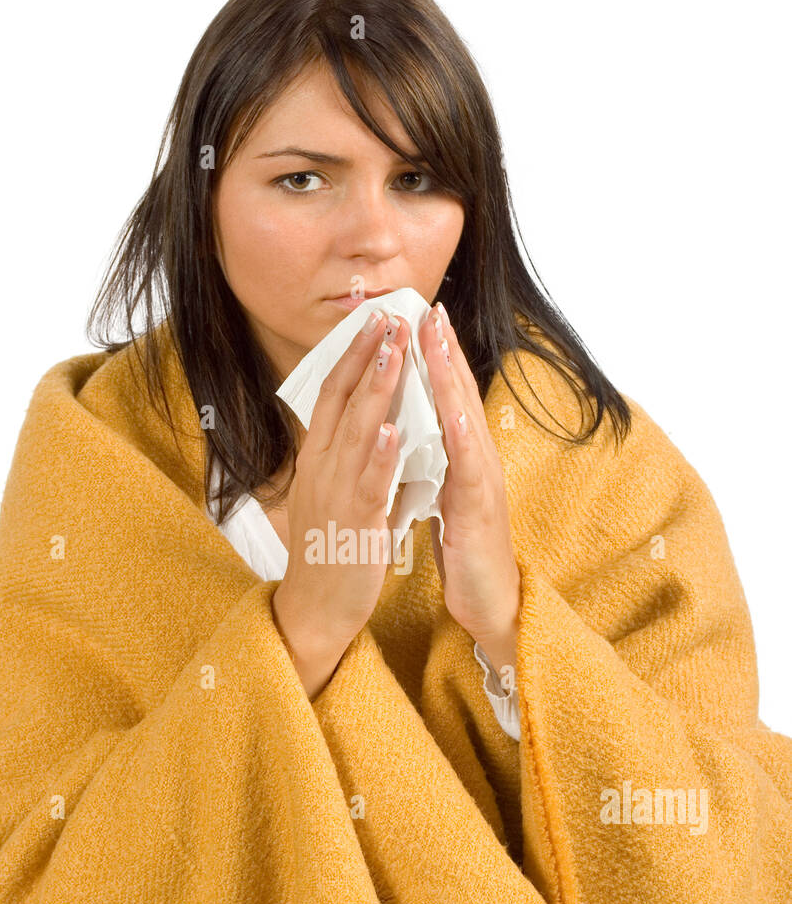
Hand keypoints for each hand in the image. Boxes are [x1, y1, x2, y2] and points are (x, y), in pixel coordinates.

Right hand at [272, 307, 409, 664]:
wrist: (316, 606)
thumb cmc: (331, 548)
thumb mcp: (333, 490)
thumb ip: (347, 454)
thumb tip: (369, 419)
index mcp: (318, 458)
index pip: (332, 393)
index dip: (352, 354)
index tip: (373, 319)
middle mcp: (322, 468)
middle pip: (343, 401)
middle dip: (367, 356)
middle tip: (389, 315)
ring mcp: (337, 493)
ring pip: (358, 432)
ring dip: (377, 389)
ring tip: (394, 351)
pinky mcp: (356, 523)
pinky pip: (370, 483)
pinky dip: (381, 455)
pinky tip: (395, 428)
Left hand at [418, 301, 521, 668]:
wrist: (490, 598)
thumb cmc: (463, 547)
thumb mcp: (442, 491)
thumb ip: (433, 457)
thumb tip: (412, 429)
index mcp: (461, 453)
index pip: (445, 395)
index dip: (434, 355)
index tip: (417, 315)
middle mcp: (476, 457)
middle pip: (459, 393)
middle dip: (444, 348)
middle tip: (429, 305)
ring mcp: (481, 480)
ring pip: (465, 418)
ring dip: (452, 377)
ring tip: (436, 339)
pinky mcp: (479, 508)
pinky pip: (468, 468)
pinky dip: (460, 437)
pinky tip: (451, 413)